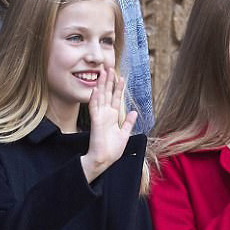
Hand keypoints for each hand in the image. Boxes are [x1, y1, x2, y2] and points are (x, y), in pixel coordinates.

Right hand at [80, 66, 136, 183]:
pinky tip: (95, 90)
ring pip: (100, 97)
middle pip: (107, 94)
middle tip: (109, 68)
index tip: (121, 77)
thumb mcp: (124, 134)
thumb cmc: (112, 150)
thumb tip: (134, 112)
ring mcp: (100, 117)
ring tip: (103, 73)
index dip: (118, 88)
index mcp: (112, 117)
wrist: (103, 160)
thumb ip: (128, 123)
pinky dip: (94, 99)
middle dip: (109, 81)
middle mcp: (105, 115)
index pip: (116, 99)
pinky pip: (94, 108)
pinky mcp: (96, 122)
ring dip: (101, 85)